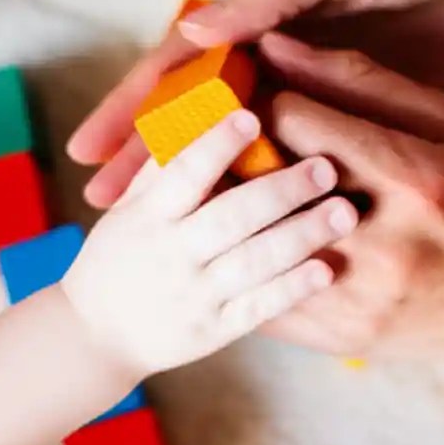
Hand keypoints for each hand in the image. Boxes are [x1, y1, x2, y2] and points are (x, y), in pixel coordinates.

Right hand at [61, 110, 358, 377]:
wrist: (98, 336)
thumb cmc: (118, 257)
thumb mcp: (128, 208)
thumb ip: (163, 165)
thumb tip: (197, 109)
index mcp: (148, 215)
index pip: (184, 173)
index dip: (216, 144)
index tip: (252, 116)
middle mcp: (171, 253)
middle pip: (232, 217)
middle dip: (282, 190)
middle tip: (326, 166)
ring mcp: (194, 294)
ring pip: (253, 261)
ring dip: (301, 235)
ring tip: (344, 212)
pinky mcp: (214, 329)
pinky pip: (258, 308)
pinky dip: (292, 289)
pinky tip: (326, 269)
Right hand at [69, 0, 443, 208]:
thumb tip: (192, 32)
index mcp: (259, 17)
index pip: (179, 70)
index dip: (131, 109)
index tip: (88, 151)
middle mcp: (275, 54)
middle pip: (199, 114)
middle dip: (149, 158)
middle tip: (102, 208)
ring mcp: (314, 87)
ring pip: (245, 144)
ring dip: (204, 186)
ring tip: (164, 232)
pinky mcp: (357, 112)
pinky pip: (302, 155)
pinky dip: (274, 187)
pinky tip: (256, 227)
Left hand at [255, 35, 443, 381]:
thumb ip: (357, 80)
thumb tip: (274, 44)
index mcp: (412, 177)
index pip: (293, 122)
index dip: (266, 102)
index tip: (264, 98)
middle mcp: (384, 243)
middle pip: (265, 185)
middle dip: (241, 155)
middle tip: (235, 141)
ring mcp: (361, 299)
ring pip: (254, 247)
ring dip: (237, 214)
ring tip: (237, 190)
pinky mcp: (345, 338)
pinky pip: (263, 298)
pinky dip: (249, 265)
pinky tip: (256, 243)